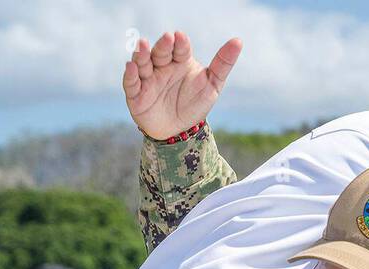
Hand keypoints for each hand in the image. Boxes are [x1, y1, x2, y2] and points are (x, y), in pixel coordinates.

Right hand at [123, 31, 241, 139]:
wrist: (179, 131)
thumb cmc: (195, 104)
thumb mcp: (213, 85)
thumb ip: (223, 63)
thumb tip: (238, 40)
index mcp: (180, 61)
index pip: (180, 49)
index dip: (180, 43)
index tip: (181, 37)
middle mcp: (162, 67)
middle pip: (160, 53)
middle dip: (163, 45)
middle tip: (167, 38)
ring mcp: (148, 79)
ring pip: (143, 63)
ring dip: (142, 54)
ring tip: (143, 45)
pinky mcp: (136, 94)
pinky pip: (131, 83)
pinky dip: (129, 74)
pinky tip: (131, 66)